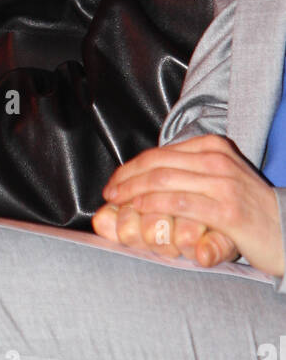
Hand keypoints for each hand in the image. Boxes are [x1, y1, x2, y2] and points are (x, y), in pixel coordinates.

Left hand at [97, 135, 283, 275]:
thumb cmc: (250, 210)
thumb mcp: (220, 179)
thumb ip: (190, 173)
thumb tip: (150, 177)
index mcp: (212, 146)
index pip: (160, 153)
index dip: (131, 167)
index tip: (114, 182)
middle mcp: (216, 159)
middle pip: (157, 164)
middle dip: (127, 179)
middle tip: (109, 194)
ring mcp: (222, 183)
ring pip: (164, 181)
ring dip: (134, 193)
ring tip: (118, 204)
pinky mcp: (227, 211)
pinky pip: (179, 204)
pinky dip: (153, 207)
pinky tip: (139, 213)